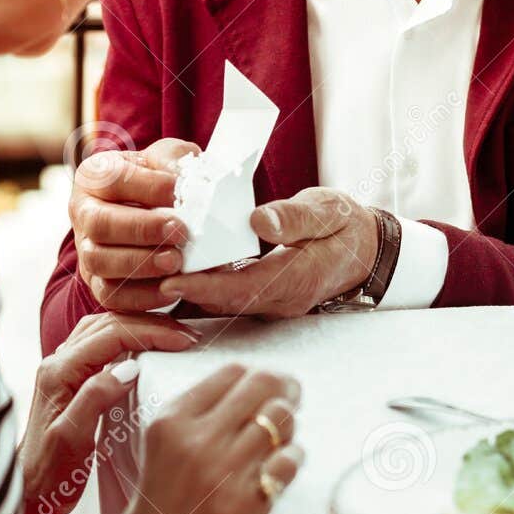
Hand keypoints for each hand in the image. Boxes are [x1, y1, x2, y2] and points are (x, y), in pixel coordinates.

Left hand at [15, 312, 198, 513]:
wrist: (27, 494)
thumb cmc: (49, 475)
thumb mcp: (73, 440)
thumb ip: (96, 398)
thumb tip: (129, 368)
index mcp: (59, 371)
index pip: (112, 334)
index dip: (152, 332)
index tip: (184, 341)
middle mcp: (57, 362)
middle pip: (109, 323)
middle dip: (151, 324)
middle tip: (188, 335)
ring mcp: (62, 368)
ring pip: (103, 328)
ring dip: (139, 326)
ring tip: (172, 335)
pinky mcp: (69, 378)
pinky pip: (99, 343)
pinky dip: (126, 336)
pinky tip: (144, 345)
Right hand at [71, 139, 198, 311]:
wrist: (157, 211)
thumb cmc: (161, 180)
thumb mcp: (168, 158)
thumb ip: (174, 161)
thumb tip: (182, 180)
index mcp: (94, 176)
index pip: (113, 180)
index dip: (149, 187)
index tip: (181, 194)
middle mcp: (82, 213)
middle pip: (99, 223)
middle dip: (142, 229)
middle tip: (179, 231)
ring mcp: (86, 250)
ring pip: (100, 262)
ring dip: (140, 264)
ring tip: (176, 261)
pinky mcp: (97, 283)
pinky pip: (111, 295)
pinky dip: (141, 296)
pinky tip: (171, 289)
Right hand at [84, 363, 301, 513]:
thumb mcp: (161, 452)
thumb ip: (195, 419)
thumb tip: (251, 390)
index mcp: (170, 421)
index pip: (231, 373)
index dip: (256, 377)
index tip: (268, 386)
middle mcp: (196, 439)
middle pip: (261, 385)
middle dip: (283, 388)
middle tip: (292, 396)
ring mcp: (222, 471)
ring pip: (280, 418)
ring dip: (289, 425)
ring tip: (285, 437)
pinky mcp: (246, 505)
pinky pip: (288, 461)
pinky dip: (293, 459)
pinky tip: (283, 468)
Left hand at [157, 189, 379, 318]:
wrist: (364, 249)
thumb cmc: (344, 226)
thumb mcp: (328, 210)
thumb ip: (295, 216)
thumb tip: (259, 220)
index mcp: (299, 277)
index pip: (245, 288)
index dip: (207, 287)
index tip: (174, 281)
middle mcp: (283, 298)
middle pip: (227, 300)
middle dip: (187, 293)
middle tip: (149, 278)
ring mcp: (275, 302)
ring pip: (226, 302)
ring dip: (191, 292)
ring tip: (154, 275)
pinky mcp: (266, 297)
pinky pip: (230, 299)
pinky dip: (204, 289)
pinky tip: (179, 276)